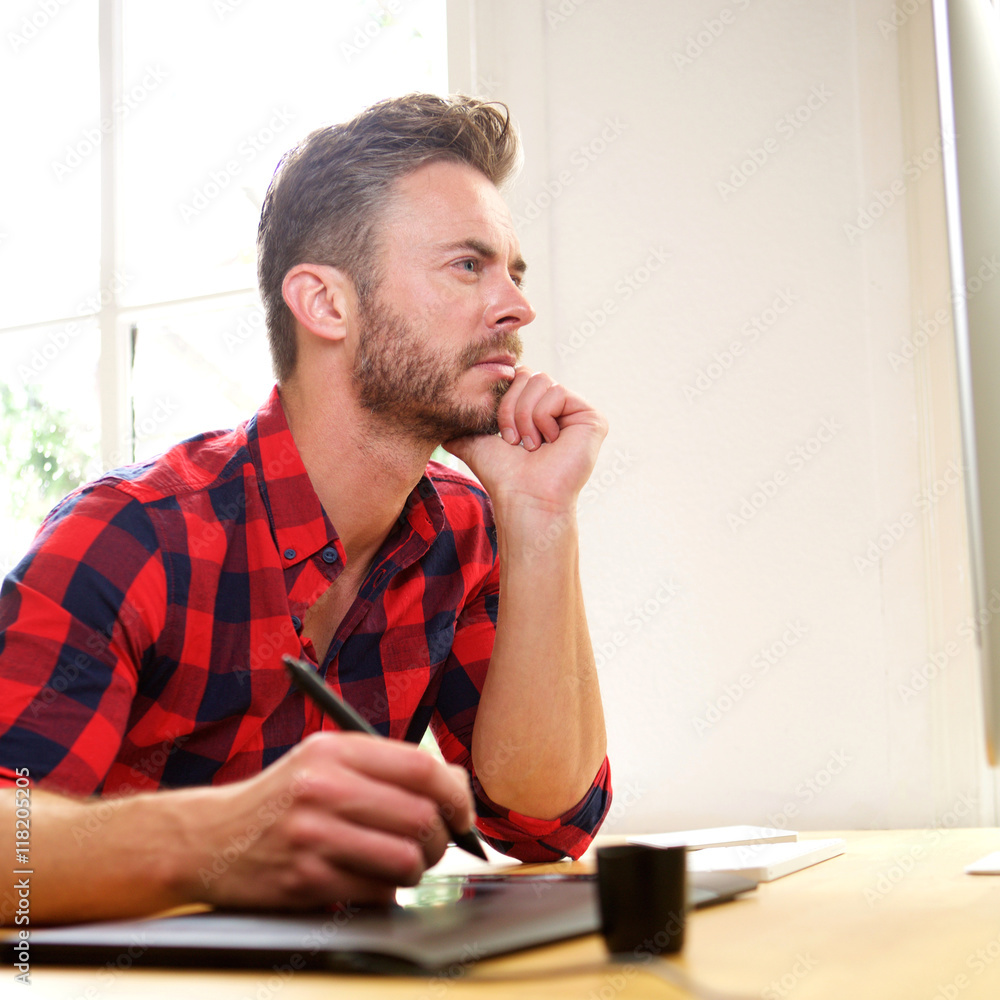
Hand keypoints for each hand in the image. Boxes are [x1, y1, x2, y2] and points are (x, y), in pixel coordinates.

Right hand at [181, 732, 474, 908]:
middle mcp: (323, 788)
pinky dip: (384, 892)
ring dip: (415, 869)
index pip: (421, 767)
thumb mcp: (325, 760)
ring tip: (400, 864)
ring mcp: (313, 835)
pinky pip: (377, 892)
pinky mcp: (305, 880)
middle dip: (440, 839)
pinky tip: (366, 880)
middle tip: (433, 845)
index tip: (462, 812)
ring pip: (406, 859)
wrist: (209, 838)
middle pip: (421, 816)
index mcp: (335, 750)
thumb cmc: (282, 799)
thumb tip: (456, 785)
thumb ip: (385, 766)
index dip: (455, 793)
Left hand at [444, 367, 607, 515]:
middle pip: (528, 374)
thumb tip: (439, 418)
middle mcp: (560, 409)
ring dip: (525, 416)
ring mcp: (577, 413)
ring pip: (541, 381)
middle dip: (512, 408)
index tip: (503, 436)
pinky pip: (557, 392)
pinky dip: (542, 418)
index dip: (503, 401)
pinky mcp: (592, 418)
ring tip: (532, 445)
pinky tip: (549, 444)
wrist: (523, 497)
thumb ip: (461, 424)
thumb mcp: (475, 441)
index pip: (516, 376)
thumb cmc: (503, 475)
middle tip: (516, 440)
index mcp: (538, 409)